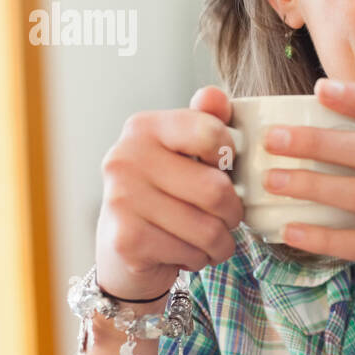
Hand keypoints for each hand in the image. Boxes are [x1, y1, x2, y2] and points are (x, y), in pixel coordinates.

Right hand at [94, 86, 244, 302]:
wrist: (123, 250)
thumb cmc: (166, 193)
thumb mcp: (186, 152)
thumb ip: (206, 121)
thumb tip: (215, 96)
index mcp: (143, 128)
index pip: (210, 132)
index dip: (230, 157)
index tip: (224, 168)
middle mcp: (125, 158)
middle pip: (216, 190)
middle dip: (233, 213)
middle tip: (227, 217)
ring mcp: (121, 200)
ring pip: (208, 228)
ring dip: (220, 241)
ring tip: (210, 238)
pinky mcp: (127, 240)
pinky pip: (192, 253)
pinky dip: (200, 258)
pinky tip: (186, 251)